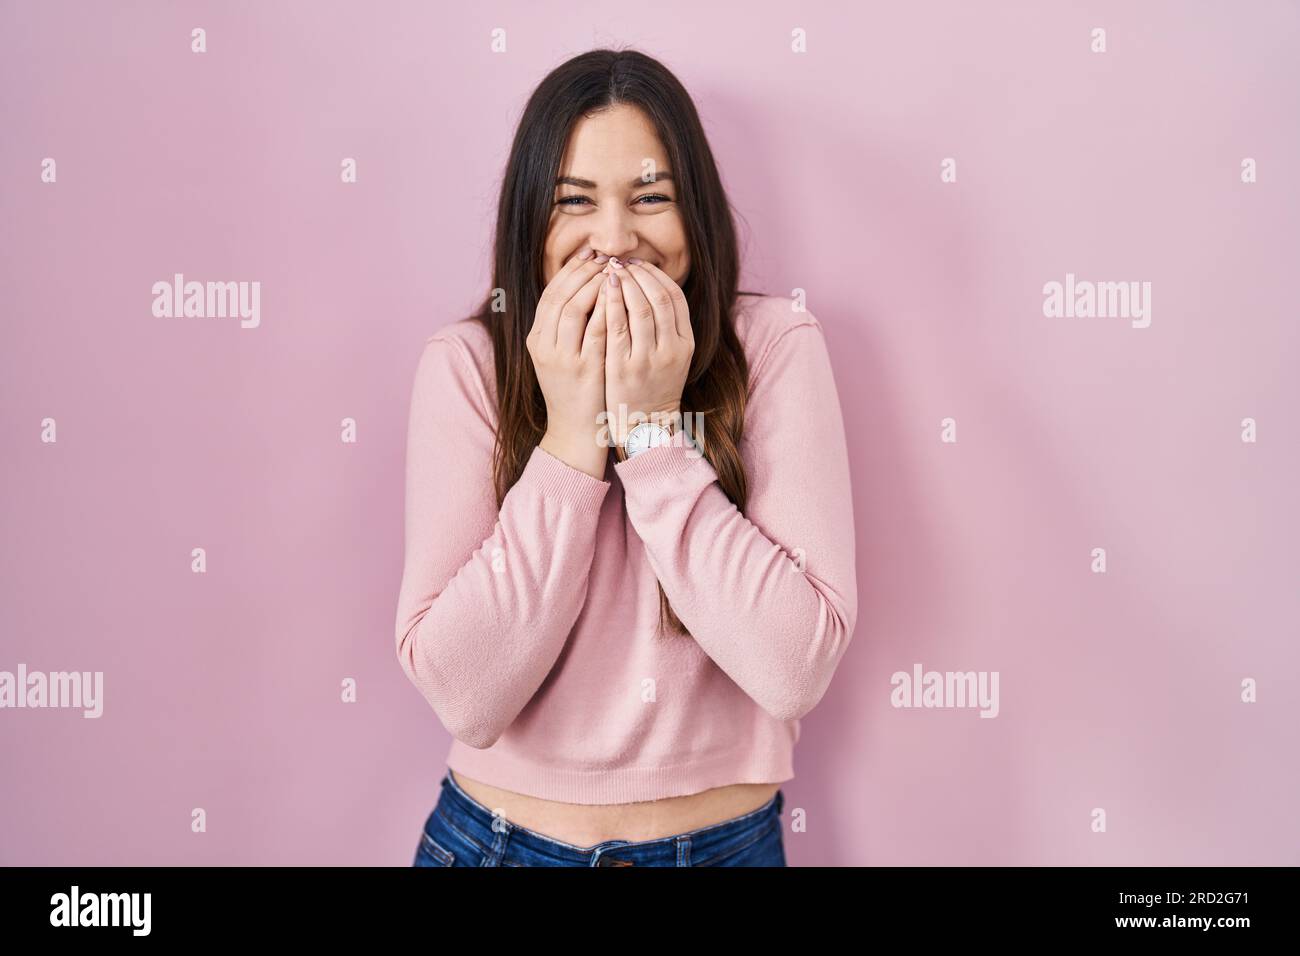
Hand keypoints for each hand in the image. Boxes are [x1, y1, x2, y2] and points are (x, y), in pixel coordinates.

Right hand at [527, 247, 609, 478]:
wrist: (574, 431)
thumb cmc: (574, 390)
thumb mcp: (561, 355)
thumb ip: (567, 326)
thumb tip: (585, 288)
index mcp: (536, 339)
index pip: (550, 293)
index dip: (569, 270)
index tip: (588, 253)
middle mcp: (544, 346)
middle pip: (560, 295)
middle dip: (582, 271)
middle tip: (602, 255)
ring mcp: (562, 358)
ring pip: (574, 307)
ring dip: (594, 284)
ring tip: (612, 269)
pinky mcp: (584, 369)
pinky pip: (595, 329)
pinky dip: (607, 308)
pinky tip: (621, 295)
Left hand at [602, 257, 694, 450]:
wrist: (643, 426)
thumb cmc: (654, 386)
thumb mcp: (672, 357)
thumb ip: (668, 327)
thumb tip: (652, 285)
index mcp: (686, 345)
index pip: (676, 298)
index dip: (657, 275)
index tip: (640, 263)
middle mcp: (671, 350)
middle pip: (659, 299)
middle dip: (639, 274)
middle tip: (622, 261)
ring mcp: (648, 360)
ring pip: (641, 309)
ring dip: (625, 283)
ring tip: (611, 270)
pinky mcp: (624, 368)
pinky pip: (617, 327)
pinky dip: (611, 303)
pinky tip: (603, 290)